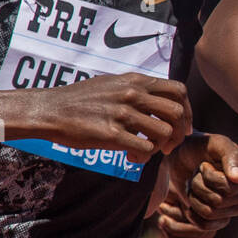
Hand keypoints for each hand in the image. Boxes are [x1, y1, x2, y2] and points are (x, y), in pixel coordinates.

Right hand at [48, 73, 192, 164]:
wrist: (50, 110)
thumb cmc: (80, 100)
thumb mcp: (112, 83)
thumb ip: (137, 89)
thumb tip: (159, 100)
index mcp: (135, 80)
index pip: (179, 91)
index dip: (186, 111)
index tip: (181, 126)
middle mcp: (132, 94)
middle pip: (177, 113)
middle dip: (178, 133)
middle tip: (167, 145)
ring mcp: (122, 114)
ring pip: (164, 133)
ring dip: (160, 147)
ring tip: (145, 151)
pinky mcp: (111, 134)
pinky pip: (145, 149)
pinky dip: (144, 157)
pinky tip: (131, 156)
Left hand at [157, 131, 237, 237]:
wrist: (182, 159)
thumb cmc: (200, 147)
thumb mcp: (214, 143)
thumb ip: (230, 156)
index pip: (230, 189)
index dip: (211, 178)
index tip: (205, 165)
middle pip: (219, 203)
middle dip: (200, 187)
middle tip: (197, 174)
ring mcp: (234, 208)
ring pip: (209, 214)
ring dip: (194, 197)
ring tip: (194, 183)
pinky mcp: (221, 220)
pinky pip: (204, 226)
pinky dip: (191, 213)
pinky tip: (190, 199)